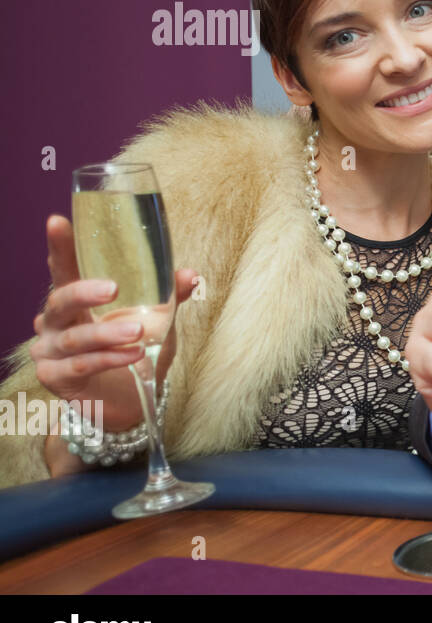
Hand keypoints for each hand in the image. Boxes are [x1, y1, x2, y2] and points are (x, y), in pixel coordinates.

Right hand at [32, 215, 200, 434]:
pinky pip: (81, 365)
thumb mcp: (156, 320)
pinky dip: (109, 359)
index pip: (63, 268)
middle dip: (85, 292)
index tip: (57, 221)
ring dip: (108, 333)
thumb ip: (169, 297)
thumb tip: (191, 274)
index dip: (59, 246)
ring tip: (138, 332)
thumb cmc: (135, 350)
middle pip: (60, 301)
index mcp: (75, 300)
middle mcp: (55, 322)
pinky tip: (132, 355)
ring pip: (76, 338)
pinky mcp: (55, 378)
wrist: (129, 401)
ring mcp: (50, 351)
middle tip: (112, 288)